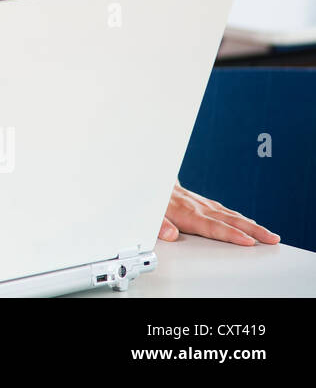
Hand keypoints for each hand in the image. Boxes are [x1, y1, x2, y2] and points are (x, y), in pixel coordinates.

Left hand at [158, 183, 279, 245]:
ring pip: (230, 215)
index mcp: (186, 212)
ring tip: (268, 234)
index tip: (249, 241)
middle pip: (229, 220)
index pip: (213, 226)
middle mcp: (198, 207)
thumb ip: (159, 224)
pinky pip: (225, 211)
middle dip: (252, 230)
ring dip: (251, 225)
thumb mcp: (149, 214)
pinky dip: (239, 218)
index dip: (231, 234)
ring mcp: (202, 204)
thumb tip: (170, 235)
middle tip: (272, 239)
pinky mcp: (202, 202)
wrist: (149, 178)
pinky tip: (248, 224)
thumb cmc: (150, 199)